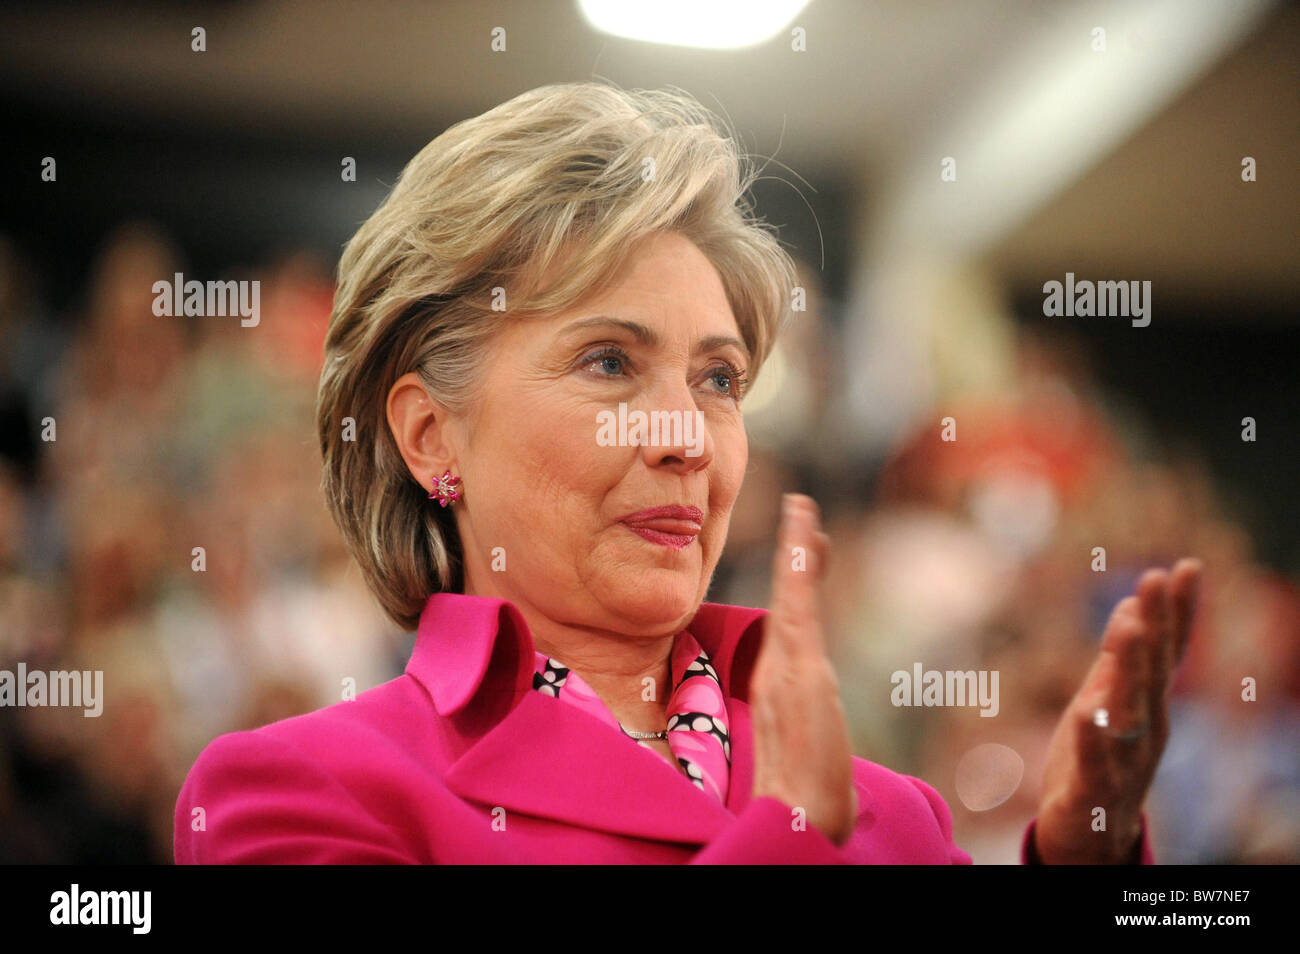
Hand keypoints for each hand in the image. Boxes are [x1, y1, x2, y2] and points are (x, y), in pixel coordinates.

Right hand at [750, 493, 857, 845]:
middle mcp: (774, 676)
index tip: (806, 556)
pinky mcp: (799, 669)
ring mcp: (784, 670)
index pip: (788, 631)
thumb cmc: (806, 807)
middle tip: (805, 512)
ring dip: (797, 551)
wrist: (796, 823)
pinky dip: (799, 566)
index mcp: (776, 694)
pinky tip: (808, 533)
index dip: (796, 592)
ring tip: (804, 509)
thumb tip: (837, 778)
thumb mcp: (816, 769)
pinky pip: (797, 606)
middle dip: (796, 559)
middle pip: (788, 606)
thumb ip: (817, 753)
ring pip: (791, 598)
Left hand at [1033, 558, 1202, 862]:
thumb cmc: (1097, 763)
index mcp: (1146, 706)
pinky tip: (1087, 717)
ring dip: (1129, 670)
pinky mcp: (1091, 793)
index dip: (1176, 611)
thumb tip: (1132, 608)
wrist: (1087, 840)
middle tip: (1152, 579)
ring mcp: (1123, 762)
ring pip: (1128, 713)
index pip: (1167, 653)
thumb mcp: (1104, 703)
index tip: (1185, 567)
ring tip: (1129, 627)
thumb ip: (1117, 661)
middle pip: (1150, 673)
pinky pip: (1095, 766)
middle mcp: (1144, 731)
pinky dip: (1094, 742)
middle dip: (1154, 625)